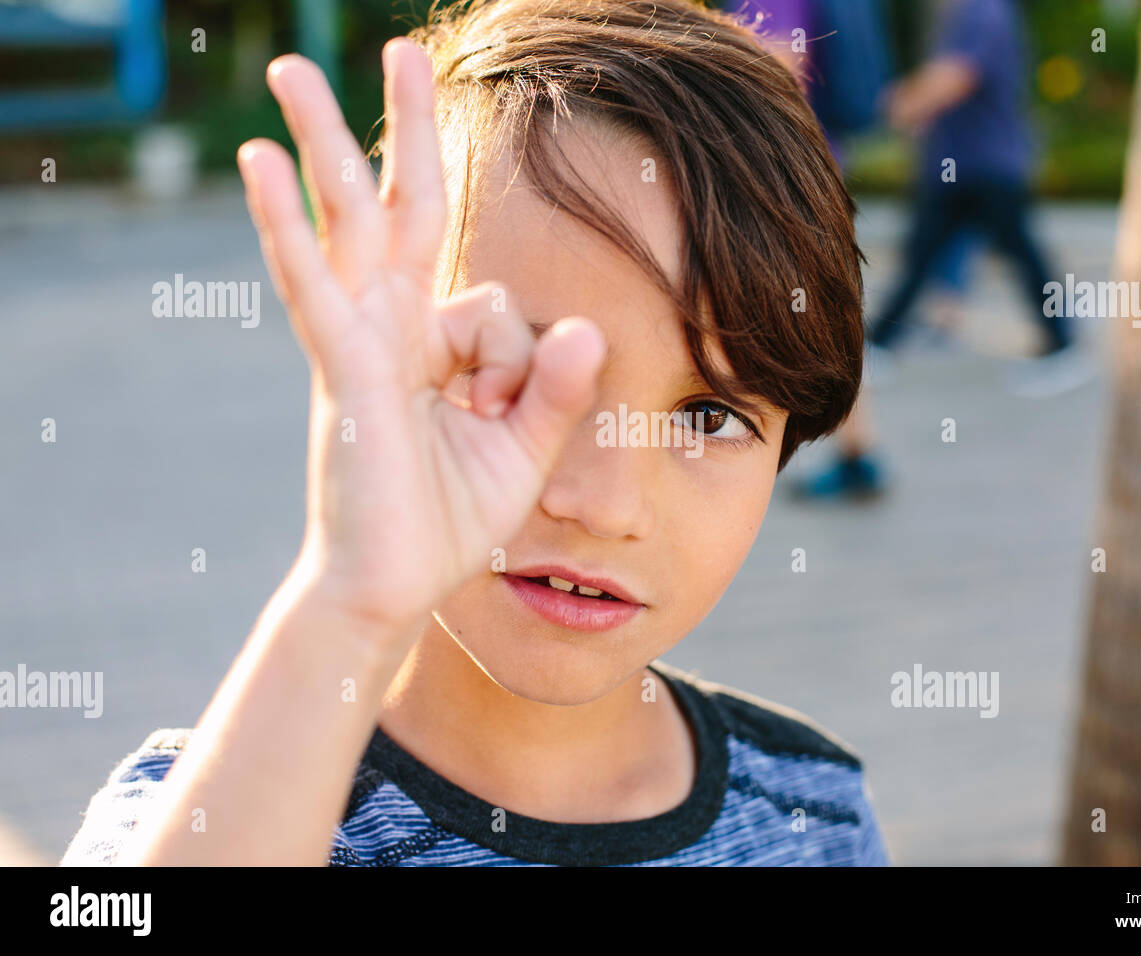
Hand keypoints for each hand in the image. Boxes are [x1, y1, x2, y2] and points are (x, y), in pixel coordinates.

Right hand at [236, 40, 605, 640]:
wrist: (392, 590)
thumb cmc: (450, 522)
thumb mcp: (524, 451)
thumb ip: (555, 391)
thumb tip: (587, 330)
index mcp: (437, 346)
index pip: (494, 302)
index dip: (518, 361)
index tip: (503, 422)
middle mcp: (393, 329)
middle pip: (401, 208)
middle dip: (403, 130)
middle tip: (403, 52)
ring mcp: (359, 342)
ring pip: (345, 224)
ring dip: (324, 143)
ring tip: (291, 73)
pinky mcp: (339, 370)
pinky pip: (312, 284)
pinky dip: (285, 226)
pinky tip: (260, 164)